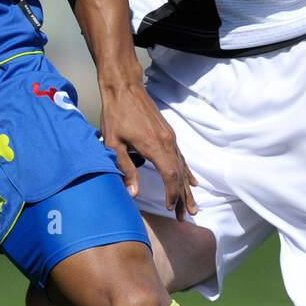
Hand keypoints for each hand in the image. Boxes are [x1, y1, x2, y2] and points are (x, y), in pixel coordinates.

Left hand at [99, 79, 197, 218]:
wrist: (124, 88)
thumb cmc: (115, 115)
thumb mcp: (113, 144)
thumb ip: (125, 169)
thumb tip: (134, 194)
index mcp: (154, 145)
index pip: (170, 175)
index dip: (172, 194)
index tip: (171, 209)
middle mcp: (167, 142)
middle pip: (180, 175)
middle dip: (183, 197)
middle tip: (187, 217)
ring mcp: (170, 137)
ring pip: (183, 167)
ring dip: (187, 188)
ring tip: (193, 207)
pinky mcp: (168, 134)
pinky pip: (181, 157)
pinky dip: (187, 171)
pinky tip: (192, 181)